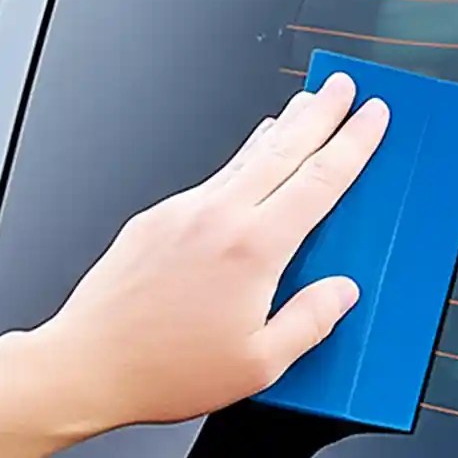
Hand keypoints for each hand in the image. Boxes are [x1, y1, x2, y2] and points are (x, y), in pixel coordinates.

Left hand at [25, 73, 387, 432]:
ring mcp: (183, 213)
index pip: (319, 181)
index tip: (371, 117)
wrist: (86, 366)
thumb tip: (341, 292)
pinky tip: (250, 161)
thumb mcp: (261, 363)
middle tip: (343, 87)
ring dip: (283, 128)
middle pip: (284, 149)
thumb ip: (311, 321)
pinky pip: (214, 178)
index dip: (353, 144)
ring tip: (304, 107)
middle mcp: (217, 218)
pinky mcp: (156, 219)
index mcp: (253, 250)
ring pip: (246, 157)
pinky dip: (243, 160)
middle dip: (321, 113)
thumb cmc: (165, 370)